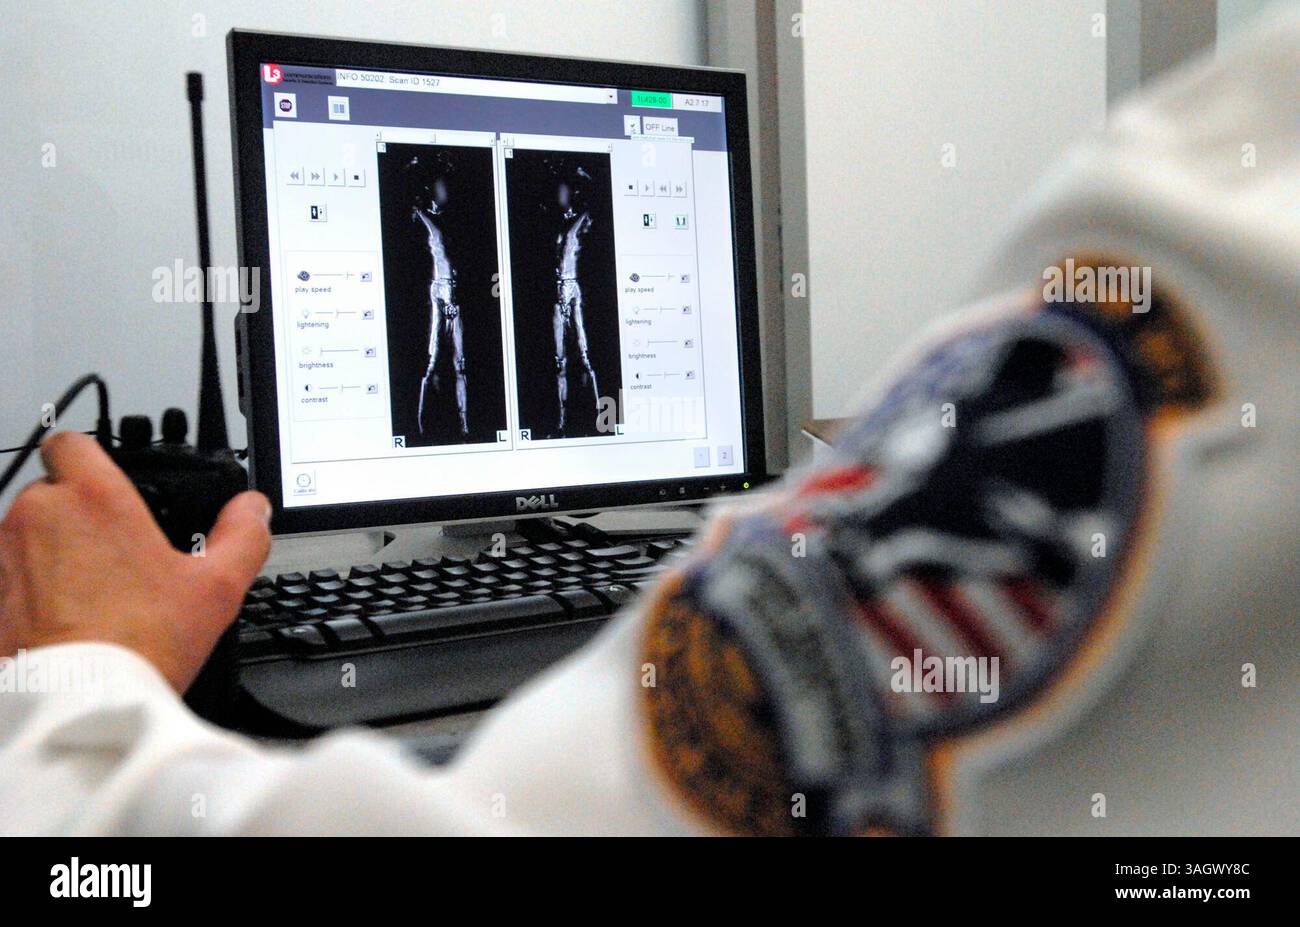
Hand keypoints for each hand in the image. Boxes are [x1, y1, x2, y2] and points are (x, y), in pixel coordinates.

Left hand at [0, 432, 271, 691]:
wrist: (76, 705)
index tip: (110, 485)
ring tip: (88, 595)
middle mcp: (38, 515)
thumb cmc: (137, 645)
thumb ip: (242, 536)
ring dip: (48, 553)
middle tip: (114, 557)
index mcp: (95, 498)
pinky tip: (61, 621)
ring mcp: (2, 555)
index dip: (91, 458)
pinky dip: (27, 592)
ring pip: (24, 535)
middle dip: (77, 517)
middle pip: (51, 493)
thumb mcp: (218, 588)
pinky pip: (7, 577)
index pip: (72, 443)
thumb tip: (253, 510)